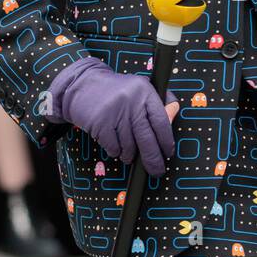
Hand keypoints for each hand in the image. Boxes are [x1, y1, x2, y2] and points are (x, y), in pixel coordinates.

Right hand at [56, 58, 178, 174]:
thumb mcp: (139, 88)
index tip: (168, 153)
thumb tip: (173, 113)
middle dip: (153, 159)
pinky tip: (115, 146)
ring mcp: (115, 112)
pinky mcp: (100, 123)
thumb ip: (159, 101)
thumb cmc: (115, 91)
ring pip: (129, 146)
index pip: (161, 121)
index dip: (167, 141)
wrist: (82, 85)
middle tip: (156, 170)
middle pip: (147, 138)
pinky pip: (114, 148)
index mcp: (145, 91)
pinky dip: (116, 152)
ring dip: (130, 156)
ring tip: (128, 153)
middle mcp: (131, 101)